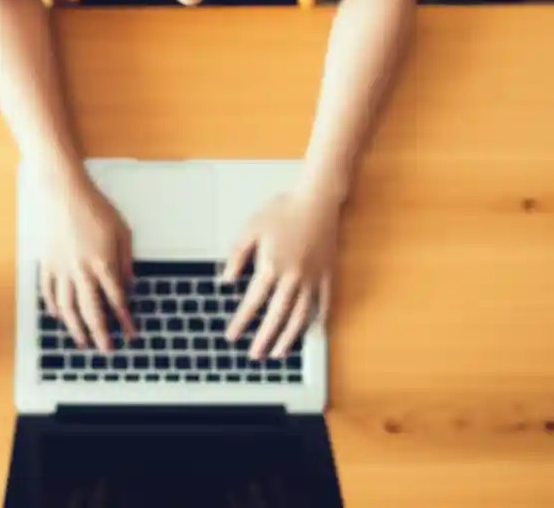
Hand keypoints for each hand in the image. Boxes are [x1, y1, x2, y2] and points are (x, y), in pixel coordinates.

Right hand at [38, 172, 134, 351]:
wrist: (63, 193)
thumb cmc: (95, 208)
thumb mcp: (122, 231)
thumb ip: (126, 260)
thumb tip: (130, 285)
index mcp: (102, 263)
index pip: (116, 300)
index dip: (126, 319)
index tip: (132, 333)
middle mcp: (81, 271)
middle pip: (91, 311)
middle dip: (100, 334)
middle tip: (106, 349)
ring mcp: (61, 269)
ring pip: (67, 307)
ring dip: (76, 328)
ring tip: (83, 341)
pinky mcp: (48, 263)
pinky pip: (49, 292)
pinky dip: (54, 307)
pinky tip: (59, 316)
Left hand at [222, 181, 341, 359]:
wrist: (318, 199)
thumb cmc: (283, 210)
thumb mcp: (251, 228)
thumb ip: (237, 256)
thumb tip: (226, 279)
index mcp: (271, 267)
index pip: (253, 303)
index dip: (241, 322)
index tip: (232, 336)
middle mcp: (293, 278)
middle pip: (276, 317)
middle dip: (264, 339)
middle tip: (255, 355)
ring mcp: (313, 278)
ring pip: (300, 316)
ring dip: (288, 338)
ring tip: (279, 353)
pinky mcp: (327, 274)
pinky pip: (324, 303)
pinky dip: (319, 320)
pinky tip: (312, 332)